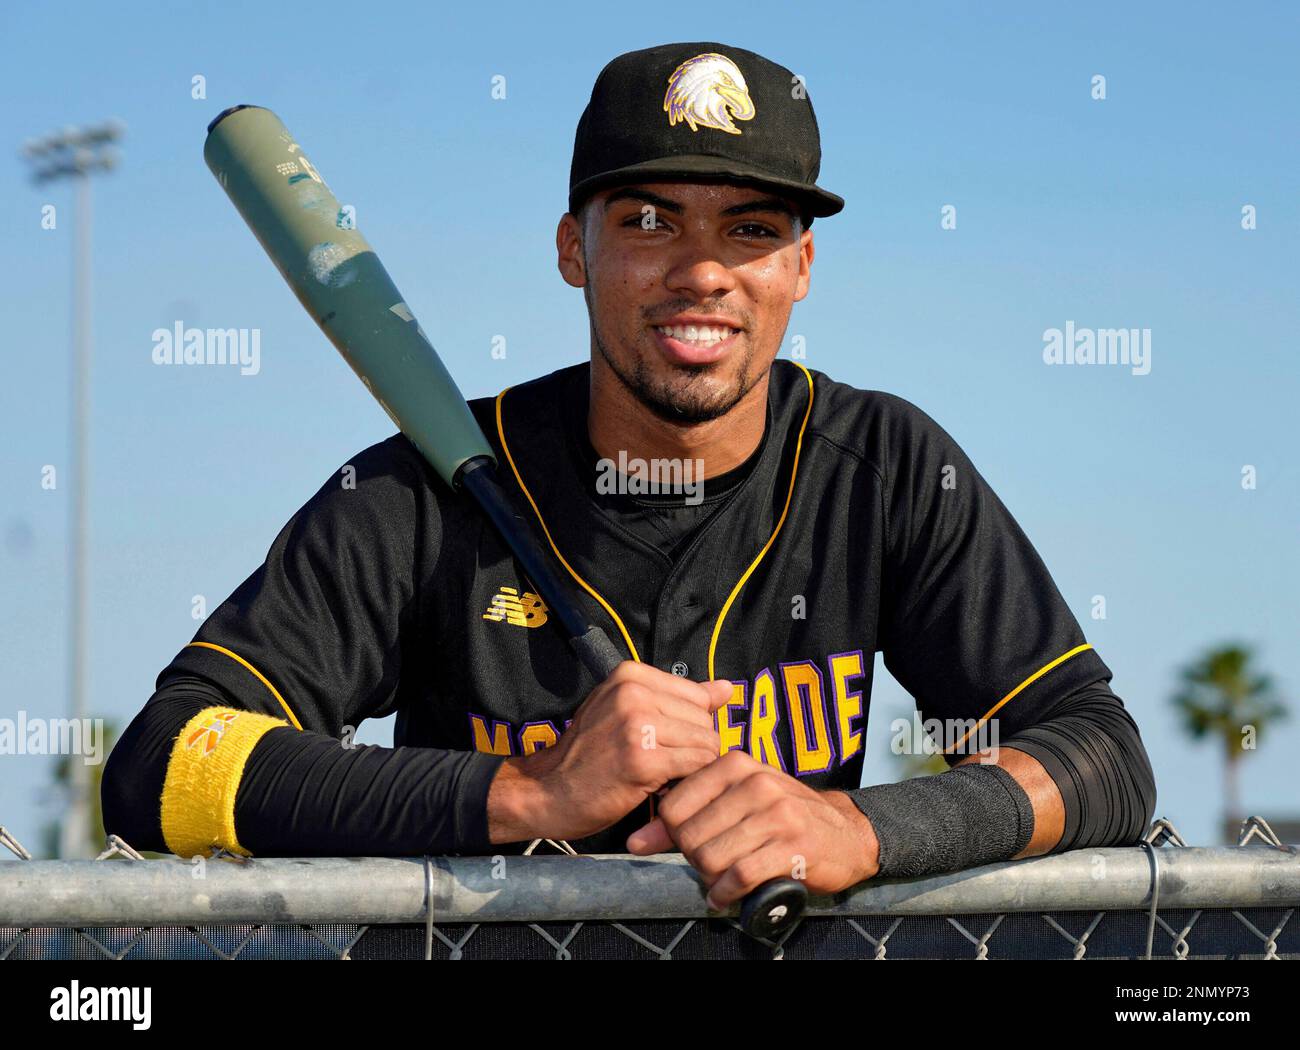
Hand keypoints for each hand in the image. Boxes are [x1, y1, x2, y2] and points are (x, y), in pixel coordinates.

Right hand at [487, 661, 729, 842]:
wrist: (547, 790)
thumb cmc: (588, 756)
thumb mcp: (627, 713)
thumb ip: (679, 699)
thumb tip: (727, 688)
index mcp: (630, 674)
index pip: (697, 696)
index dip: (688, 726)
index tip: (664, 743)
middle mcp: (634, 692)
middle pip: (705, 720)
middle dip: (693, 748)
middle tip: (663, 764)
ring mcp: (638, 724)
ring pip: (706, 743)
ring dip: (692, 767)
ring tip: (661, 776)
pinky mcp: (643, 759)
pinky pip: (696, 766)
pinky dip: (687, 782)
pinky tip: (661, 787)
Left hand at [625, 749, 880, 907]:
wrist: (846, 834)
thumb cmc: (781, 817)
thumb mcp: (733, 805)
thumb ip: (683, 820)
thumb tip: (635, 842)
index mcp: (735, 763)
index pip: (674, 805)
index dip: (673, 834)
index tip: (691, 843)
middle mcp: (755, 782)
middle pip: (690, 835)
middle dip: (693, 859)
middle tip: (710, 865)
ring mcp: (775, 813)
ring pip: (711, 857)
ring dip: (710, 879)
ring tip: (720, 879)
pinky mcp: (791, 846)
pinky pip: (739, 876)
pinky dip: (726, 893)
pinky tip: (728, 895)